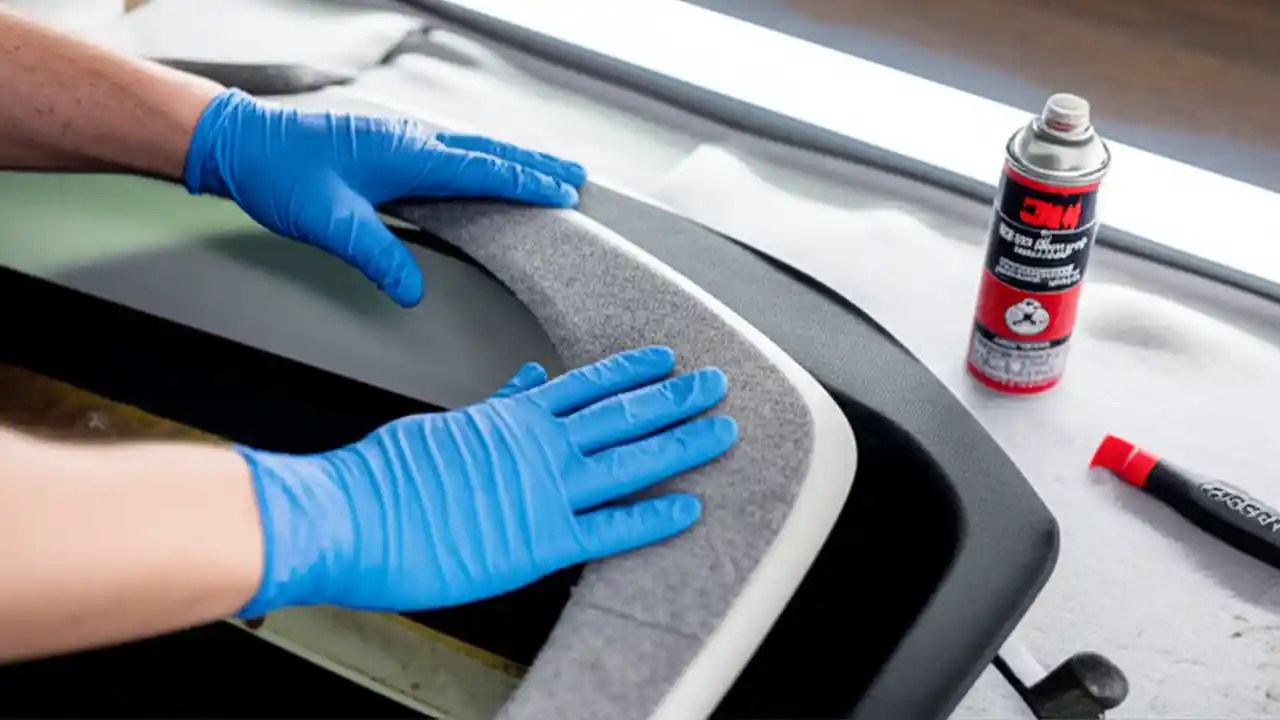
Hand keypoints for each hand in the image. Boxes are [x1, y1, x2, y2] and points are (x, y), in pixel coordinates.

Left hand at [182, 89, 586, 307]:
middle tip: (573, 176)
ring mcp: (399, 143)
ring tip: (542, 171)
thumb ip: (376, 256)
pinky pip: (449, 154)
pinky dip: (480, 162)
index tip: (563, 191)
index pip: (482, 169)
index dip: (526, 181)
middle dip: (534, 165)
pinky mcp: (386, 149)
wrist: (241, 145)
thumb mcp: (329, 223)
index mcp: (407, 155)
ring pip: (471, 150)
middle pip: (487, 152)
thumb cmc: (280, 174)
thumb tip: (413, 292)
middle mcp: (410, 142)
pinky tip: (480, 173)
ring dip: (510, 161)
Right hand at [233, 346, 737, 617]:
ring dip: (681, 443)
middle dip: (675, 399)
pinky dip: (652, 517)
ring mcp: (544, 491)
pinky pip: (610, 528)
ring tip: (721, 428)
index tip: (665, 360)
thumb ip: (497, 405)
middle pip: (623, 415)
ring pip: (631, 460)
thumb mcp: (446, 424)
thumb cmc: (381, 476)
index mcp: (513, 416)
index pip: (588, 386)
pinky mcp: (539, 540)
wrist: (347, 513)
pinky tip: (688, 509)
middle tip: (716, 385)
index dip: (632, 371)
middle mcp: (538, 446)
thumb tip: (527, 378)